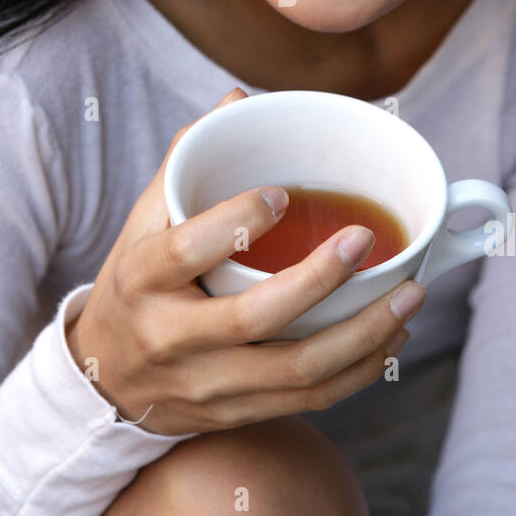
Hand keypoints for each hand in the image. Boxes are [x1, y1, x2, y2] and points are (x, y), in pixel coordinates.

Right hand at [66, 87, 425, 433]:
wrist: (105, 382)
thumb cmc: (137, 284)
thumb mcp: (143, 223)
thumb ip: (189, 164)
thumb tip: (240, 100)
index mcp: (142, 279)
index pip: (186, 250)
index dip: (236, 221)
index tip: (282, 193)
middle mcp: (171, 338)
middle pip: (253, 319)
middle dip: (318, 280)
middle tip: (365, 239)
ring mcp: (206, 384)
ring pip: (296, 370)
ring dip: (364, 334)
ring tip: (411, 296)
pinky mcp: (236, 414)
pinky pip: (309, 400)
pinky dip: (360, 370)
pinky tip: (393, 338)